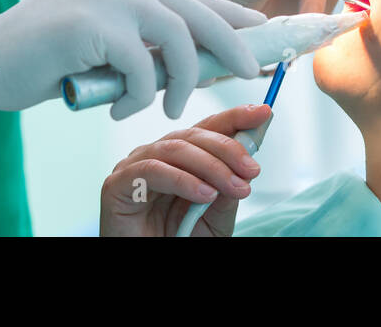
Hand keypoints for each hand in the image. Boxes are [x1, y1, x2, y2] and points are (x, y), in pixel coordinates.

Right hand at [0, 0, 265, 123]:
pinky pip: (139, 65)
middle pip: (194, 10)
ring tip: (171, 110)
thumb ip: (142, 42)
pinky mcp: (89, 23)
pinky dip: (138, 95)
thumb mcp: (104, 44)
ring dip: (183, 80)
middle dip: (231, 44)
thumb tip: (199, 62)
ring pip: (175, 37)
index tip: (262, 36)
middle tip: (252, 74)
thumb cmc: (44, 61)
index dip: (229, 15)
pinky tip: (118, 109)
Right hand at [100, 103, 271, 235]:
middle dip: (228, 148)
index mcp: (179, 157)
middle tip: (252, 168)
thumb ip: (229, 189)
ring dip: (212, 165)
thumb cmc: (180, 241)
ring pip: (175, 148)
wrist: (152, 267)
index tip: (263, 114)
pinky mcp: (117, 185)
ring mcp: (134, 167)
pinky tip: (205, 193)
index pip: (207, 128)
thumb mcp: (216, 215)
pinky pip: (152, 170)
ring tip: (235, 186)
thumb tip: (247, 161)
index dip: (234, 117)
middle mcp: (155, 155)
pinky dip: (183, 179)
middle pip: (193, 135)